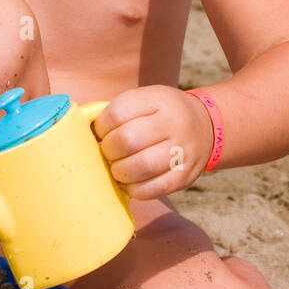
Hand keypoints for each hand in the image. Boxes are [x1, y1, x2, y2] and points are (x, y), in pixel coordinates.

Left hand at [91, 85, 215, 199]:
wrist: (206, 127)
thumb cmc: (161, 115)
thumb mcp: (145, 100)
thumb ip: (117, 112)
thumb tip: (82, 134)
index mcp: (158, 99)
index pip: (118, 113)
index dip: (101, 127)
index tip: (102, 132)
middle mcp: (174, 122)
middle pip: (128, 140)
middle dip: (109, 151)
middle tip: (109, 153)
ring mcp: (183, 150)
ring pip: (142, 166)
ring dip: (120, 171)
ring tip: (118, 168)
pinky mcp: (185, 176)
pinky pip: (154, 189)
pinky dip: (135, 189)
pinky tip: (131, 182)